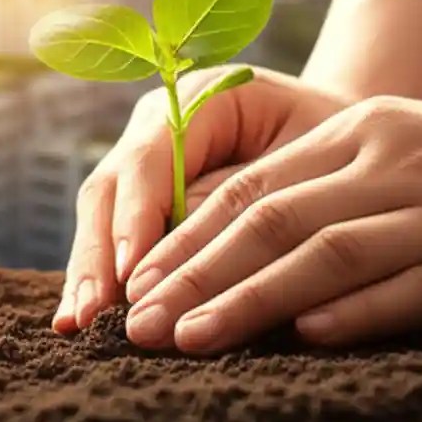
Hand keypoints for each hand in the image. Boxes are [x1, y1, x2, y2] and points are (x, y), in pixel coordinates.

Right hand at [53, 66, 348, 333]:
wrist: (346, 139)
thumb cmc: (333, 145)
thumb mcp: (307, 160)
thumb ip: (245, 197)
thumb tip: (177, 248)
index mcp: (200, 97)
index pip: (151, 158)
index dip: (136, 217)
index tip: (129, 272)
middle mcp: (155, 125)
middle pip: (109, 188)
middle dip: (96, 254)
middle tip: (89, 312)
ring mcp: (140, 159)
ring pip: (98, 214)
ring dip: (87, 271)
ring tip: (75, 323)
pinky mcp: (140, 197)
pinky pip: (110, 235)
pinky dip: (99, 277)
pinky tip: (79, 319)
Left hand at [124, 91, 421, 352]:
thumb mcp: (388, 146)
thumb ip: (313, 183)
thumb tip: (226, 240)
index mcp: (356, 134)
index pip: (250, 189)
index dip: (185, 239)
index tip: (136, 283)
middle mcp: (390, 166)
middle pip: (272, 222)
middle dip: (195, 275)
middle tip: (140, 324)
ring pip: (329, 256)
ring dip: (251, 299)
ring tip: (192, 338)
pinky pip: (415, 289)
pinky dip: (358, 312)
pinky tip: (308, 336)